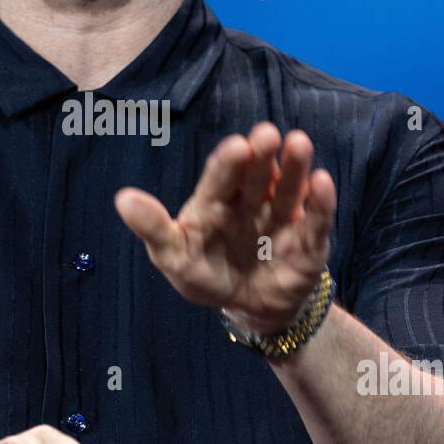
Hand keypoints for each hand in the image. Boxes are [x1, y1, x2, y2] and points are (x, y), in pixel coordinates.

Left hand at [114, 123, 335, 334]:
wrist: (250, 308)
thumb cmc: (207, 274)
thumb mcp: (175, 257)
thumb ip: (154, 229)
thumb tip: (121, 198)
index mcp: (215, 200)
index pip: (221, 177)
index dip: (228, 162)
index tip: (236, 146)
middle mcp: (250, 200)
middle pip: (256, 175)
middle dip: (262, 155)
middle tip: (266, 135)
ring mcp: (280, 216)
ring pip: (288, 188)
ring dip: (294, 167)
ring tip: (299, 143)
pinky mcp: (308, 239)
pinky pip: (314, 219)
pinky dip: (319, 202)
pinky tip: (321, 182)